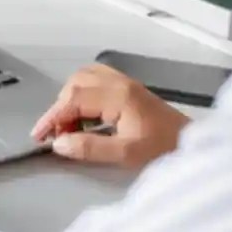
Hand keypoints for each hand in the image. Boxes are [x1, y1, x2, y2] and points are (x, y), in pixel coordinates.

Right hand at [32, 64, 189, 168]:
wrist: (192, 143)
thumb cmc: (164, 149)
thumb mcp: (126, 154)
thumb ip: (90, 148)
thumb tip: (59, 144)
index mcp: (119, 96)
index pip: (74, 99)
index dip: (52, 116)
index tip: (39, 135)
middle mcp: (120, 83)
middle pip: (76, 83)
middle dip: (60, 108)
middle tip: (58, 135)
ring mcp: (126, 83)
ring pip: (85, 78)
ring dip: (71, 98)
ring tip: (70, 126)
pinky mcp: (130, 88)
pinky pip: (97, 80)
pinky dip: (83, 94)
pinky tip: (86, 115)